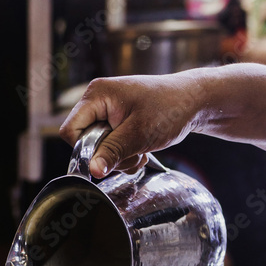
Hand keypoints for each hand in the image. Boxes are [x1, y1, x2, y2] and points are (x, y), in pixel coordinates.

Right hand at [59, 73, 203, 177]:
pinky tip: (139, 148)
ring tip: (139, 149)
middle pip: (84, 141)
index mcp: (97, 95)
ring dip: (118, 157)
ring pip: (98, 146)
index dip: (85, 150)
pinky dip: (123, 153)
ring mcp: (106, 110)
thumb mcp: (139, 134)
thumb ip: (112, 152)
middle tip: (131, 153)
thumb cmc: (170, 108)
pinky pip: (109, 144)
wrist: (194, 101)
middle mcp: (97, 100)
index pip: (71, 131)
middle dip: (107, 155)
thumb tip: (93, 171)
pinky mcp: (115, 120)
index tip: (107, 158)